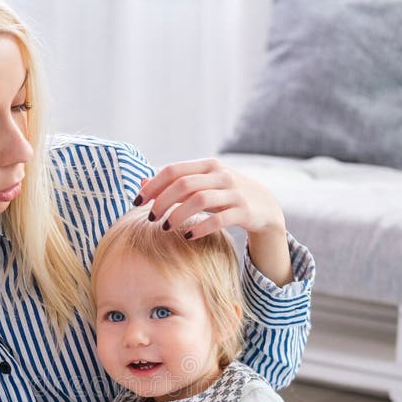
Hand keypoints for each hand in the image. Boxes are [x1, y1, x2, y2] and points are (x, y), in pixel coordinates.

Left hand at [137, 159, 292, 285]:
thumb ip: (174, 183)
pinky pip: (219, 219)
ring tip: (166, 228)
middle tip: (151, 218)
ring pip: (199, 200)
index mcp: (207, 165)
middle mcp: (220, 175)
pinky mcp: (243, 211)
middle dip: (162, 202)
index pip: (173, 170)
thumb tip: (142, 183)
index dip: (153, 186)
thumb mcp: (201, 185)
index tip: (137, 202)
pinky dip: (201, 227)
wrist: (264, 206)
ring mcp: (233, 192)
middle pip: (184, 184)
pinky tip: (189, 236)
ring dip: (178, 214)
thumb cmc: (224, 196)